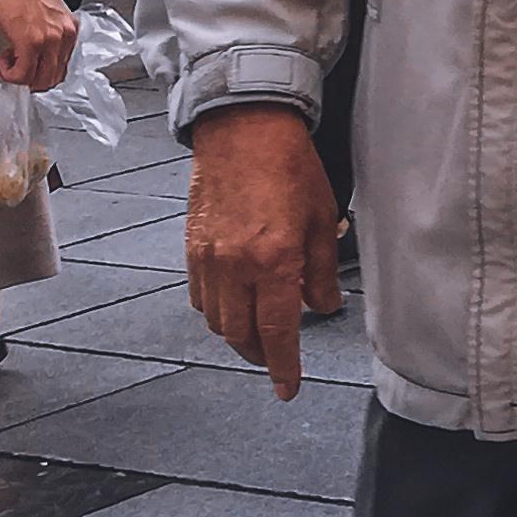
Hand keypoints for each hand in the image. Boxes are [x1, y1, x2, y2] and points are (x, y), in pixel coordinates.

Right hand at [0, 0, 80, 94]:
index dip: (40, 71)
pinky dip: (10, 74)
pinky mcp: (30, 41)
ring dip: (19, 76)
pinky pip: (22, 75)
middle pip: (52, 78)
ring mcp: (49, 39)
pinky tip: (3, 58)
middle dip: (30, 78)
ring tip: (8, 58)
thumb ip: (46, 32)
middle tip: (14, 64)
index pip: (62, 67)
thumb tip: (37, 53)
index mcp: (69, 27)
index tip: (26, 64)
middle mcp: (64, 34)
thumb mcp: (43, 11)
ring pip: (39, 81)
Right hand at [184, 103, 342, 396]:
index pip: (277, 331)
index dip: (283, 366)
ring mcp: (209, 258)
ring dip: (238, 334)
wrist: (244, 127)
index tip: (287, 388)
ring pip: (217, 320)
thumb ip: (322, 270)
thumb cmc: (290, 166)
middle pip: (241, 334)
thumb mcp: (324, 218)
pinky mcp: (192, 248)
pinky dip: (217, 310)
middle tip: (277, 358)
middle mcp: (236, 266)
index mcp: (274, 260)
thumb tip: (322, 307)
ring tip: (259, 332)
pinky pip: (201, 297)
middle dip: (260, 355)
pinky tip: (235, 303)